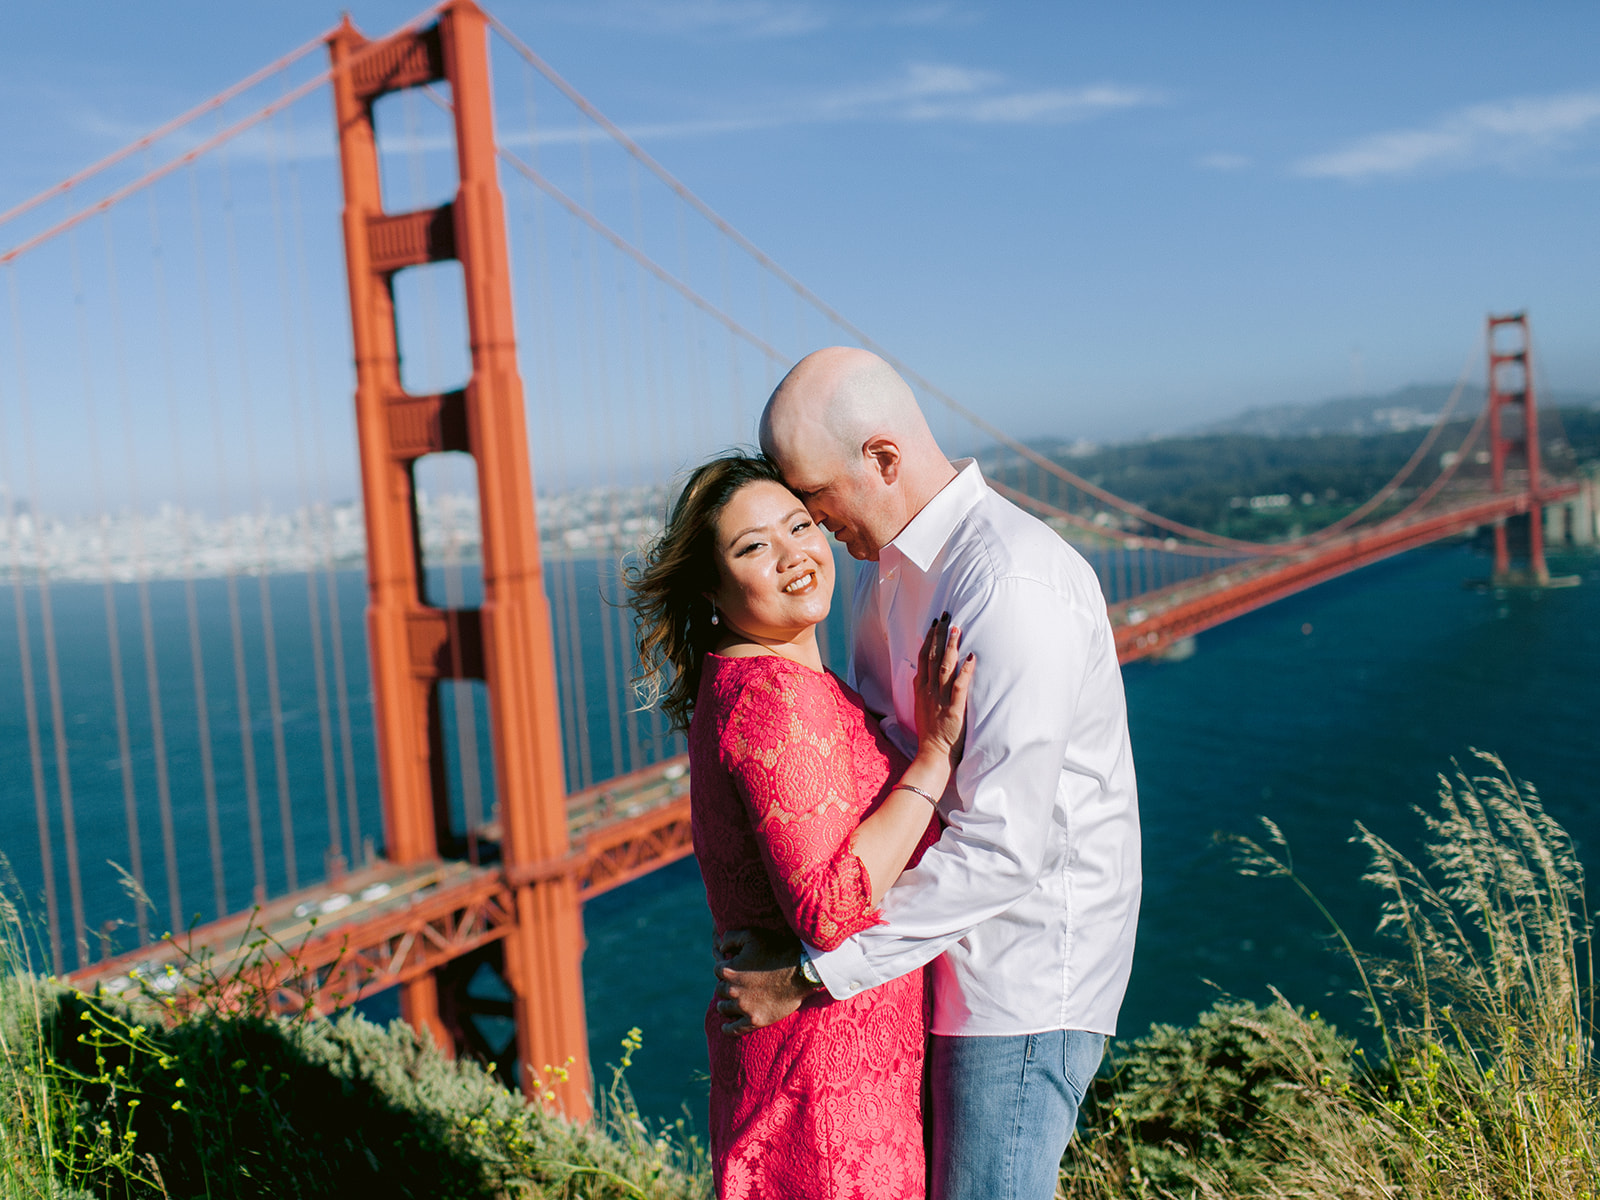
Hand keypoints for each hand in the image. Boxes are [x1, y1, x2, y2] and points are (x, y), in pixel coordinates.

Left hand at [712, 926, 808, 1035]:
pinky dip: (727, 1028)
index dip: (725, 968)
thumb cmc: (777, 949)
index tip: (734, 969)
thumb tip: (720, 947)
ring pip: (723, 1008)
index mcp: (729, 970)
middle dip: (726, 986)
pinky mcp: (754, 1020)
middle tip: (736, 985)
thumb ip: (731, 938)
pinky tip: (726, 1026)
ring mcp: (743, 1007)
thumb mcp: (752, 935)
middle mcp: (732, 990)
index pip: (717, 970)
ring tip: (730, 1004)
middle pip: (720, 990)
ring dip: (725, 1005)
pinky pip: (733, 1029)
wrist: (801, 971)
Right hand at [914, 613, 975, 761]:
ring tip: (957, 629)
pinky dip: (965, 671)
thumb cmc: (931, 733)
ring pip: (944, 666)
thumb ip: (924, 690)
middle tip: (946, 616)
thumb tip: (923, 674)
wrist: (932, 755)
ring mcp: (940, 699)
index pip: (923, 658)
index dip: (928, 639)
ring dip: (951, 646)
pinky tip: (971, 657)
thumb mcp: (921, 707)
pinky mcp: (954, 710)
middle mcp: (929, 690)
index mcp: (921, 689)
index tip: (934, 624)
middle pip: (932, 656)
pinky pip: (959, 686)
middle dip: (939, 635)